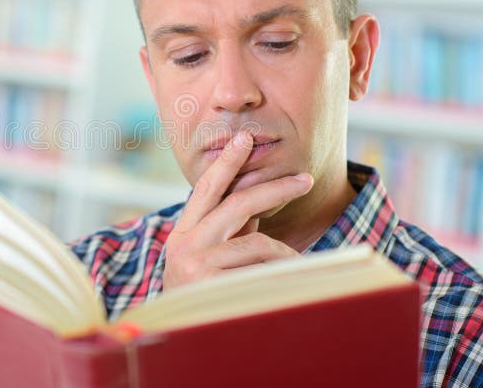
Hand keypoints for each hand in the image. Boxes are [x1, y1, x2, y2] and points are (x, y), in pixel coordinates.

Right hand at [163, 131, 313, 290]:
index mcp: (182, 234)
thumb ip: (228, 233)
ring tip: (300, 264)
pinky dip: (280, 273)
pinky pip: (260, 271)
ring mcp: (195, 266)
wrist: (177, 343)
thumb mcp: (208, 259)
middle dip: (274, 189)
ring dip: (284, 251)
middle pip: (236, 203)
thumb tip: (260, 206)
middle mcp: (184, 244)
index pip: (205, 189)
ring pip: (255, 242)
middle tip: (305, 180)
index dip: (227, 163)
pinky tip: (290, 281)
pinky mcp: (210, 287)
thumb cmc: (199, 299)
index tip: (245, 139)